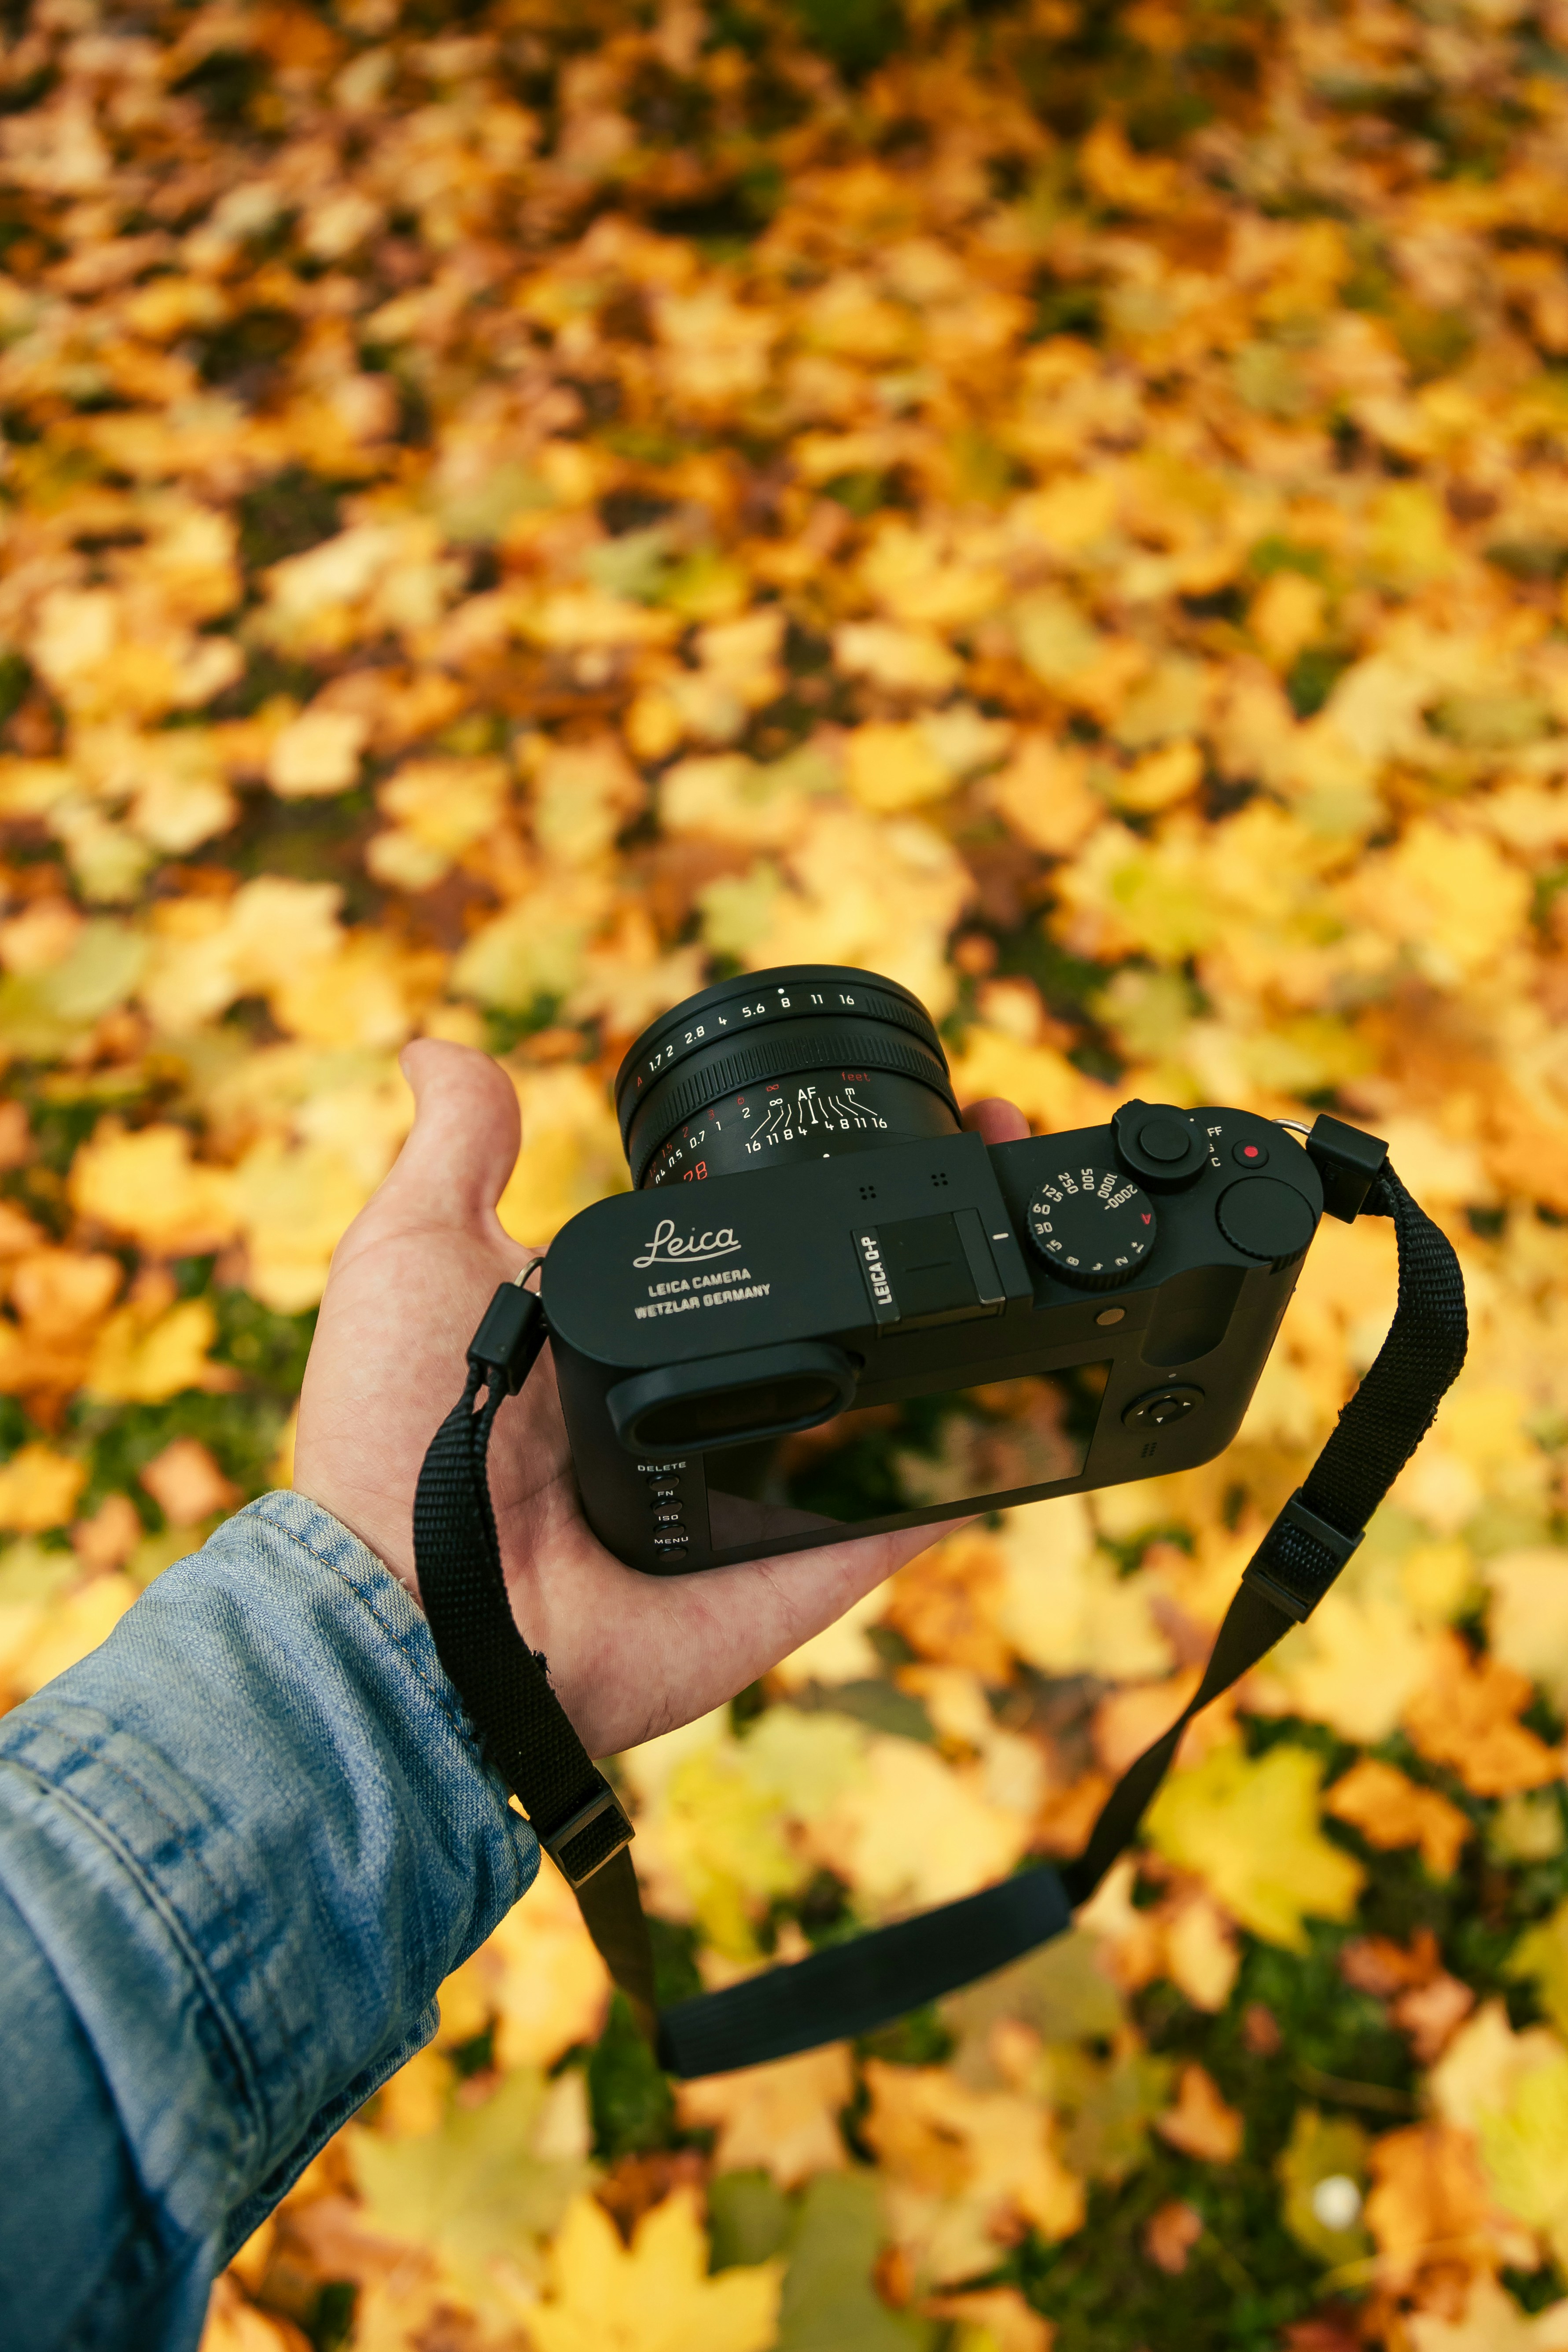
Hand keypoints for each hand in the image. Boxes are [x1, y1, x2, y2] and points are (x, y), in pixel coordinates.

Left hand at [294, 1042, 1028, 1758]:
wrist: (404, 1605)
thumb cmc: (389, 1431)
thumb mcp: (414, 1256)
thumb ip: (454, 1154)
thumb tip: (440, 1044)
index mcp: (627, 1338)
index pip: (751, 1244)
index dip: (826, 1186)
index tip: (898, 1118)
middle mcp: (692, 1415)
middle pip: (835, 1320)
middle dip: (924, 1251)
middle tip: (997, 1163)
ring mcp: (745, 1502)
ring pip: (878, 1420)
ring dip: (958, 1351)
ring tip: (1034, 1265)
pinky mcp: (774, 1583)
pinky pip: (880, 1540)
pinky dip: (944, 1497)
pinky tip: (1015, 1423)